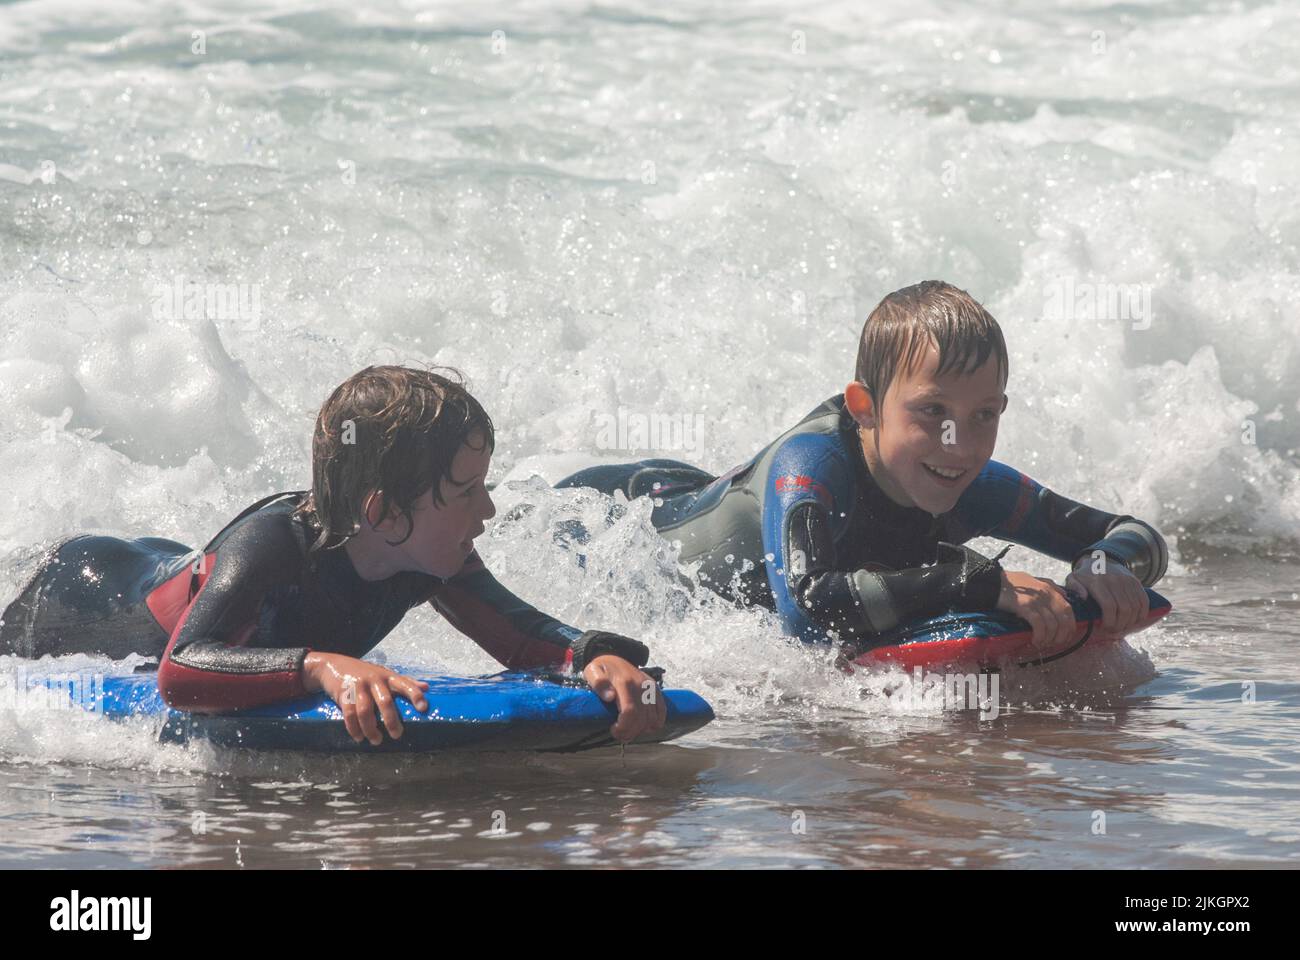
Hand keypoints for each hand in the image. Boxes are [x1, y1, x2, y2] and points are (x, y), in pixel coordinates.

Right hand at [302, 653, 428, 745]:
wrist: (332, 665)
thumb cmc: (365, 672)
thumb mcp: (385, 673)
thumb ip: (405, 681)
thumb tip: (427, 687)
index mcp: (387, 676)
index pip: (404, 684)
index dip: (414, 695)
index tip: (423, 708)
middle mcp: (374, 679)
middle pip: (385, 701)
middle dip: (391, 720)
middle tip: (397, 735)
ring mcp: (358, 686)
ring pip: (365, 711)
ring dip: (371, 729)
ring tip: (376, 740)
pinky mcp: (343, 693)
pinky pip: (349, 714)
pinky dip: (354, 728)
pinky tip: (359, 737)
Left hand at [582, 654, 666, 742]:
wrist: (615, 657)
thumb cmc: (602, 669)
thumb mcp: (592, 671)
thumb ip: (598, 683)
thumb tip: (609, 697)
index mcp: (624, 683)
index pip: (629, 712)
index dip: (623, 727)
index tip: (614, 730)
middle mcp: (641, 686)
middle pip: (641, 719)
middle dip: (630, 732)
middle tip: (619, 734)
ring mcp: (650, 688)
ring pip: (652, 719)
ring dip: (640, 730)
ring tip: (629, 730)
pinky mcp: (656, 690)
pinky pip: (662, 712)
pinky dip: (655, 724)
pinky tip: (643, 726)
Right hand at [996, 569, 1077, 649]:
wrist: (992, 581)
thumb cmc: (1011, 582)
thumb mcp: (1034, 580)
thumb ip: (1050, 586)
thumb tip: (1065, 595)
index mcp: (1050, 589)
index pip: (1068, 609)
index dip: (1070, 625)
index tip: (1067, 636)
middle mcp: (1046, 594)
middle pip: (1063, 619)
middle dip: (1062, 634)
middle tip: (1055, 644)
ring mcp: (1036, 600)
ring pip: (1052, 624)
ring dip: (1049, 638)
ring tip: (1042, 644)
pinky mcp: (1025, 606)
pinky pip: (1039, 624)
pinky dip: (1040, 635)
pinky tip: (1035, 641)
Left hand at [1064, 557, 1148, 633]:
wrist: (1099, 561)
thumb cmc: (1083, 576)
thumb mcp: (1072, 579)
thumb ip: (1074, 588)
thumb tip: (1083, 597)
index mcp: (1096, 581)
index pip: (1108, 606)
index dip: (1109, 621)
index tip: (1105, 628)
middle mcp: (1113, 579)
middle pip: (1124, 609)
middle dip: (1120, 624)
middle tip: (1114, 631)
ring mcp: (1126, 580)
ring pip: (1135, 607)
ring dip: (1131, 621)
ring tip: (1123, 627)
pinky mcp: (1135, 581)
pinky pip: (1143, 600)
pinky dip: (1142, 613)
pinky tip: (1135, 620)